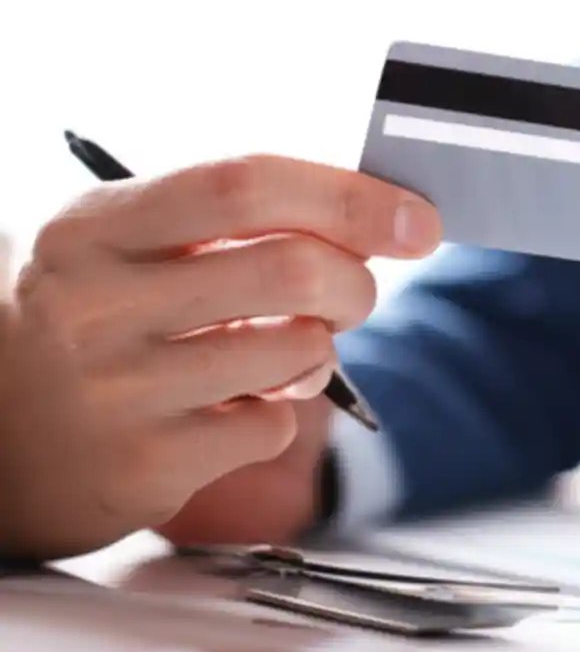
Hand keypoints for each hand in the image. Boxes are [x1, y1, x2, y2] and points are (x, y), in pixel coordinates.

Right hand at [0, 155, 438, 558]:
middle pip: (291, 269)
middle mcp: (96, 304)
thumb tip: (373, 216)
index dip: (348, 198)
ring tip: (279, 352)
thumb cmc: (91, 322)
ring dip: (319, 351)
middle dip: (356, 282)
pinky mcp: (146, 466)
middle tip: (355, 294)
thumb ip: (225, 222)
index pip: (243, 186)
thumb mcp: (122, 248)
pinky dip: (279, 410)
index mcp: (94, 228)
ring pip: (299, 351)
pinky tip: (231, 406)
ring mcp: (118, 390)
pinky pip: (274, 425)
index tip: (416, 222)